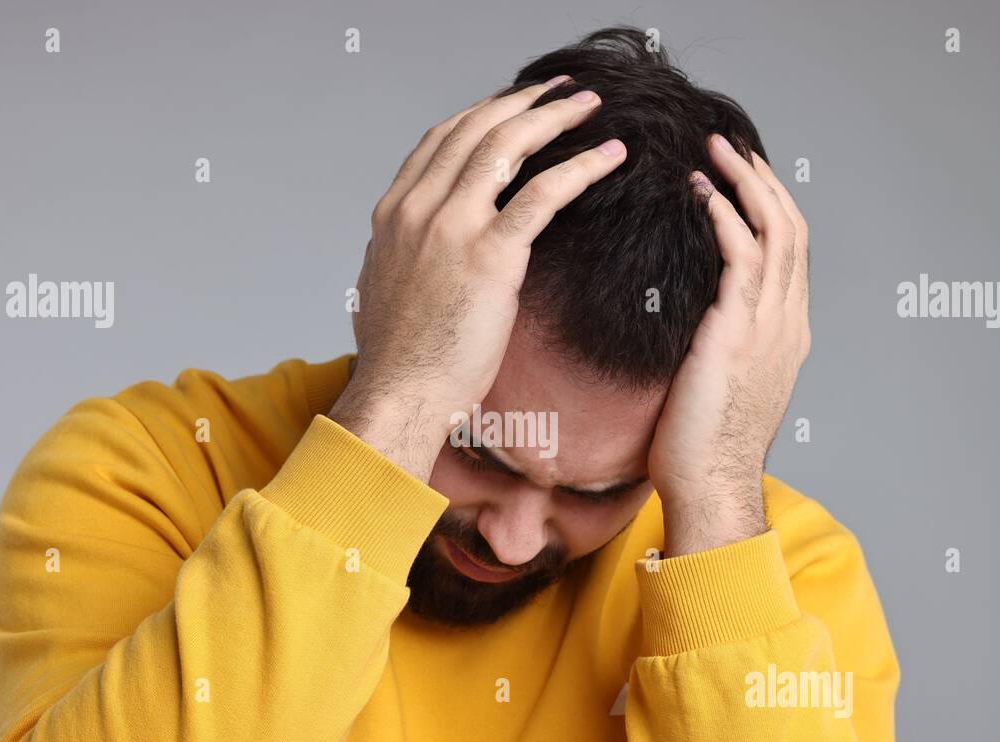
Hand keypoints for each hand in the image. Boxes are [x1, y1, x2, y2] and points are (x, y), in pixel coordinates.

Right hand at [329, 78, 627, 481]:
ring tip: (590, 106)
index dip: (482, 113)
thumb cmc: (400, 358)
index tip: (515, 103)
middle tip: (560, 89)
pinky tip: (612, 155)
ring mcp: (451, 227)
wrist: (400, 394)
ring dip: (555, 117)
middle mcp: (418, 209)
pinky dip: (582, 166)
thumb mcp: (387, 289)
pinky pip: (545, 194)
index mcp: (393, 214)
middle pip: (476, 129)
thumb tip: (422, 250)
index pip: (440, 140)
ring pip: (508, 147)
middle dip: (523, 101)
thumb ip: (407, 255)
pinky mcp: (490, 256)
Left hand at [647, 136, 809, 555]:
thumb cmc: (701, 449)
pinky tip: (702, 191)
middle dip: (763, 180)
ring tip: (715, 149)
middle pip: (791, 228)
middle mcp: (788, 323)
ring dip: (746, 182)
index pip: (790, 253)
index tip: (740, 176)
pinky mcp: (738, 331)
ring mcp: (770, 326)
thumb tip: (690, 326)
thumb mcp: (718, 386)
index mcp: (787, 335)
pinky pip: (743, 256)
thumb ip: (717, 346)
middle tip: (730, 145)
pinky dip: (725, 215)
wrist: (709, 486)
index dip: (769, 207)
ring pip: (775, 230)